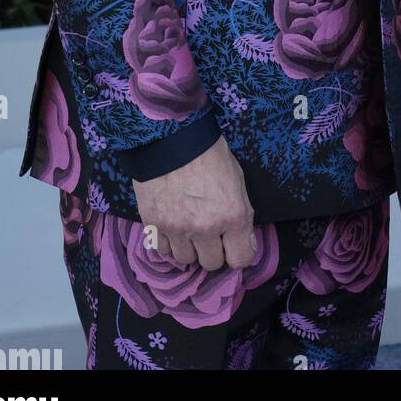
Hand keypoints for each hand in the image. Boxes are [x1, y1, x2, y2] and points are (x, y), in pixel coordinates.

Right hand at [132, 136, 256, 271]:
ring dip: (190, 247)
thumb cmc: (209, 155)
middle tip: (210, 231)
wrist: (171, 137)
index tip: (234, 244)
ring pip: (187, 259)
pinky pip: (164, 250)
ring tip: (189, 224)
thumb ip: (242, 214)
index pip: (241, 259)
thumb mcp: (237, 180)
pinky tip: (172, 223)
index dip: (239, 252)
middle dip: (214, 250)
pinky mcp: (155, 225)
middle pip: (212, 263)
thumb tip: (246, 242)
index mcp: (233, 215)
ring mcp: (178, 229)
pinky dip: (169, 241)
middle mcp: (206, 228)